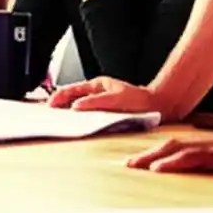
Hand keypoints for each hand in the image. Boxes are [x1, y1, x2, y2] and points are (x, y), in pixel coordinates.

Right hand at [49, 76, 167, 114]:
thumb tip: (76, 106)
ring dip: (70, 113)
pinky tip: (80, 127)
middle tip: (51, 114)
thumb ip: (95, 103)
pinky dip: (81, 121)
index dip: (59, 97)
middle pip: (73, 98)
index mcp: (98, 85)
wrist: (162, 108)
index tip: (50, 106)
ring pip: (80, 108)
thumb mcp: (115, 100)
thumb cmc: (143, 101)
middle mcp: (99, 94)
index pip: (72, 90)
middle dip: (60, 105)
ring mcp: (103, 104)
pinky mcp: (109, 115)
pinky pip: (90, 117)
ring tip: (62, 121)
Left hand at [125, 130, 212, 173]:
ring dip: (153, 158)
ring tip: (136, 165)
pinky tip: (159, 167)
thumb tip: (203, 161)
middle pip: (168, 146)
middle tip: (128, 164)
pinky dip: (172, 162)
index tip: (139, 160)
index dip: (156, 152)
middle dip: (147, 155)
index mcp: (205, 145)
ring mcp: (210, 149)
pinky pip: (191, 159)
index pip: (174, 147)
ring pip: (174, 151)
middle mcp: (203, 144)